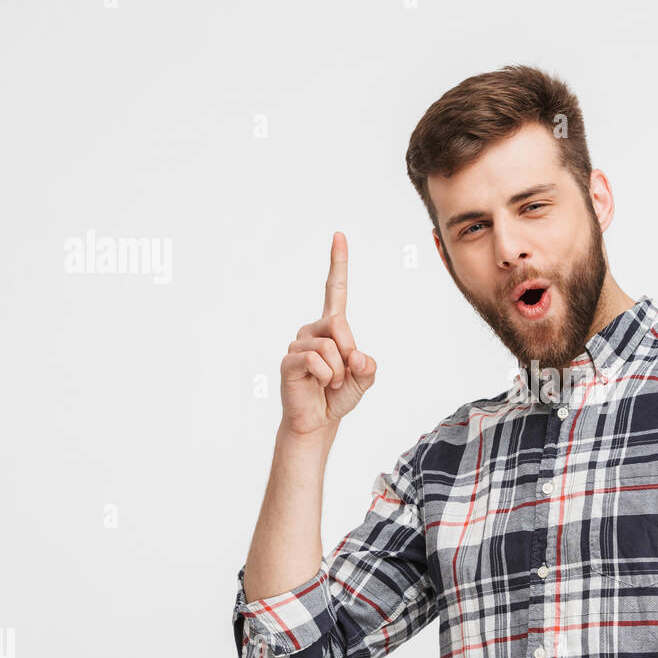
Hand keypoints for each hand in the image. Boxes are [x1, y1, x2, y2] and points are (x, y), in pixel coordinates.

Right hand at [280, 232, 377, 435]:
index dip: (337, 263)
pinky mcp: (289, 360)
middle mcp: (313, 330)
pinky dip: (326, 376)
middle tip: (345, 374)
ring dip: (339, 371)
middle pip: (340, 324)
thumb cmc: (339, 396)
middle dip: (350, 351)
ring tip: (331, 383)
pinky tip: (320, 384)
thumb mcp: (365, 377)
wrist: (319, 422)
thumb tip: (356, 356)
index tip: (339, 236)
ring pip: (330, 346)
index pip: (334, 290)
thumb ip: (368, 364)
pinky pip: (316, 360)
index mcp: (332, 327)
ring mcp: (299, 344)